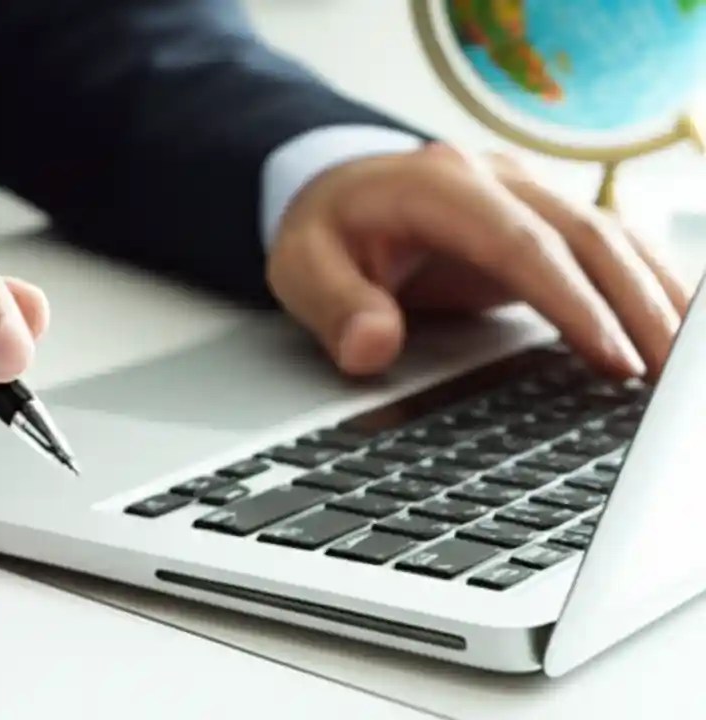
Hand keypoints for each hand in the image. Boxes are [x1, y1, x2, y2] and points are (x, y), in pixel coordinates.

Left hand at [268, 143, 688, 377]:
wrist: (337, 191)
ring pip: (612, 238)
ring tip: (684, 365)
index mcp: (439, 186)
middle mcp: (496, 179)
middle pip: (586, 236)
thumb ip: (334, 305)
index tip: (608, 356)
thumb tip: (372, 345)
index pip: (521, 243)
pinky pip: (610, 246)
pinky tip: (678, 322)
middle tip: (667, 376)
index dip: (570, 300)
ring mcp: (527, 194)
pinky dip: (649, 282)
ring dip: (656, 296)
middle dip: (636, 305)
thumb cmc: (324, 231)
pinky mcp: (544, 220)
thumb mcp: (301, 267)